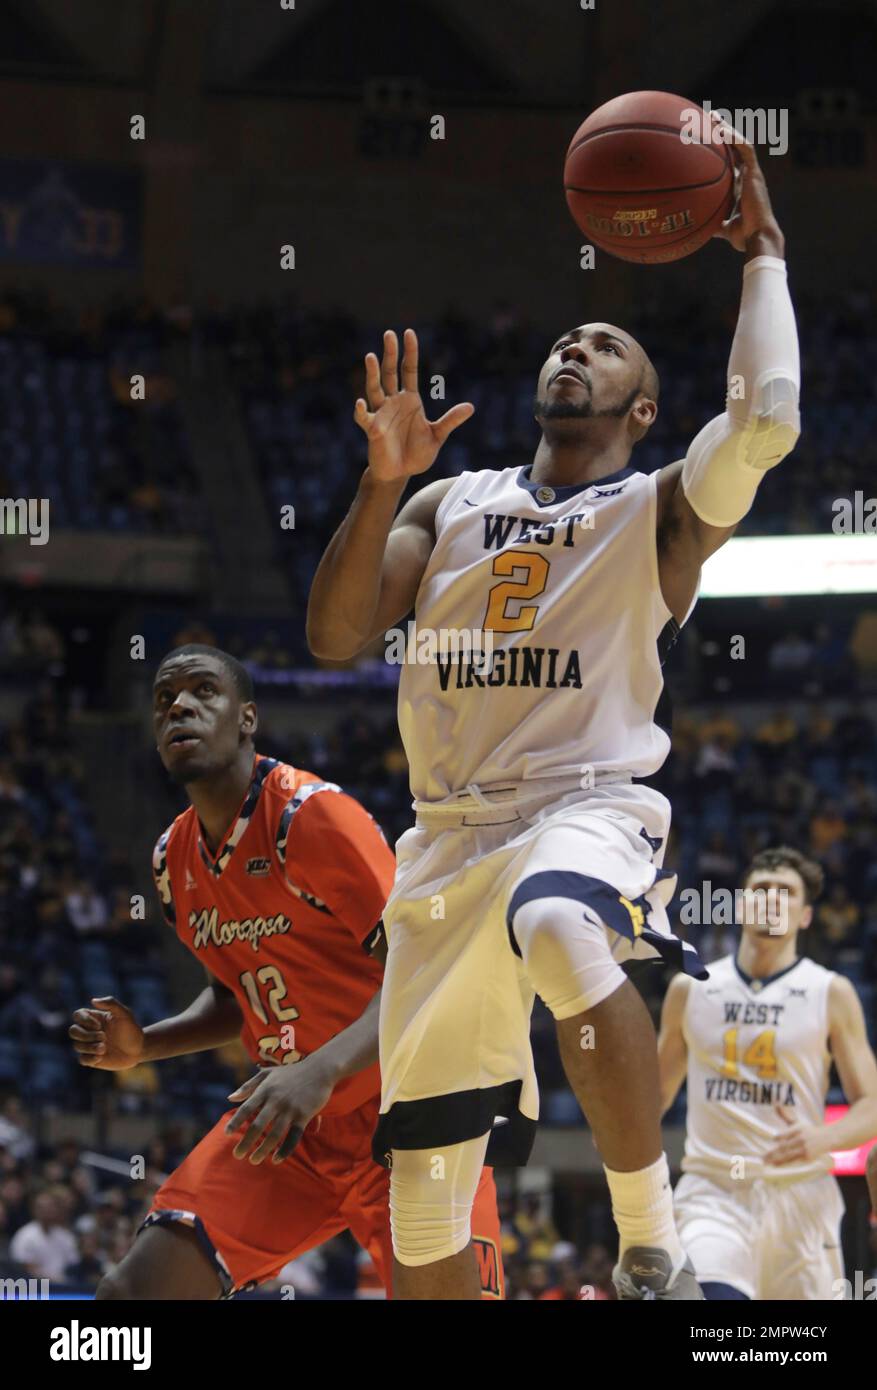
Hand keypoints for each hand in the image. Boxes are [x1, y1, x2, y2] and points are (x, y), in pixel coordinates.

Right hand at [69, 996, 144, 1070]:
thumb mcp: (124, 1013)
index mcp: (94, 1018)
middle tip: (104, 1037)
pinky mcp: (92, 1059)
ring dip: (90, 1047)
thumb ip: (111, 1003)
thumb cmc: (131, 1029)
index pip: (77, 1015)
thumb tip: (93, 1000)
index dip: (84, 1020)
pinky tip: (100, 1057)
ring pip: (77, 1046)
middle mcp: (89, 1031)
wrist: (139, 1048)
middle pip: (73, 1031)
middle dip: (86, 1035)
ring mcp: (89, 1045)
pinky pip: (82, 1060)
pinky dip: (89, 1059)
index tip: (98, 1025)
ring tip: (104, 1048)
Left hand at [224, 1058, 335, 1163]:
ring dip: (263, 1150)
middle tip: (237, 1155)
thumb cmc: (291, 1072)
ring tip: (254, 1160)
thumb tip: (230, 1098)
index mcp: (266, 1089)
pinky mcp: (304, 1115)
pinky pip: (293, 1137)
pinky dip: (285, 1150)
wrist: (320, 1069)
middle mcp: (276, 1100)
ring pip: (274, 1134)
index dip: (235, 1121)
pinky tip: (276, 1159)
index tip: (227, 1133)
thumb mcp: (267, 1073)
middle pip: (257, 1125)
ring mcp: (290, 1108)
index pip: (246, 1108)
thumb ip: (248, 1086)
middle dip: (246, 1142)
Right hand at [355, 328, 473, 482]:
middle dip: (390, 354)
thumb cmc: (416, 454)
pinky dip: (361, 410)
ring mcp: (381, 414)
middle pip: (390, 373)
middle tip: (389, 333)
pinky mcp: (372, 429)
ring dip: (372, 373)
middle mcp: (393, 402)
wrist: (400, 473)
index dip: (410, 352)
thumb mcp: (437, 436)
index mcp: (410, 400)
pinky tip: (361, 402)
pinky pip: (364, 417)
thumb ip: (450, 421)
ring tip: (370, 356)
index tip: (409, 333)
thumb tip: (470, 407)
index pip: (409, 370)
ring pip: (375, 389)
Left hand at [709, 115, 783, 256]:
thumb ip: (716, 225)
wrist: (758, 236)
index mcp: (742, 188)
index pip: (731, 165)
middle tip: (709, 123)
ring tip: (714, 119)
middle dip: (724, 135)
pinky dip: (734, 139)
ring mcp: (752, 174)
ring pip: (741, 145)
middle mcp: (747, 177)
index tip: (708, 143)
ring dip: (728, 130)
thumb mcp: (725, 229)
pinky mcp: (755, 173)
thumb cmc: (744, 237)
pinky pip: (745, 149)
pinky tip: (721, 130)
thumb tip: (701, 230)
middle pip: (735, 150)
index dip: (722, 153)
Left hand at [763, 1104, 825, 1165]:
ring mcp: (804, 1149)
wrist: (827, 1138)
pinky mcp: (807, 1157)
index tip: (773, 1139)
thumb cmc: (808, 1130)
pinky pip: (794, 1160)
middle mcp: (800, 1139)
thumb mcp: (797, 1122)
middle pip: (784, 1146)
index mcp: (797, 1129)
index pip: (785, 1134)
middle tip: (763, 1157)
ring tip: (767, 1162)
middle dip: (773, 1152)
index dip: (779, 1137)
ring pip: (788, 1155)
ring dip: (777, 1159)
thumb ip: (785, 1115)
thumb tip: (775, 1104)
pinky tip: (776, 1165)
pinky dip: (785, 1163)